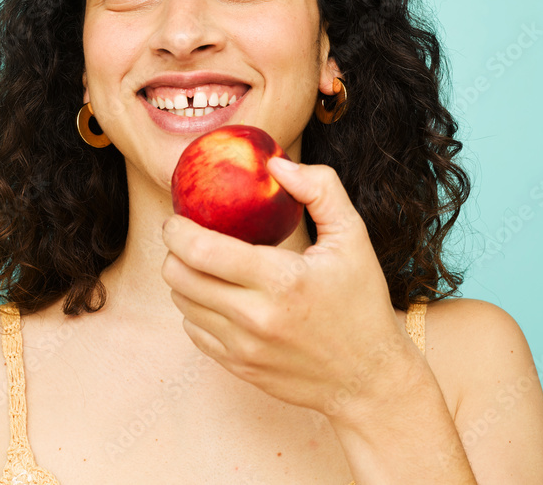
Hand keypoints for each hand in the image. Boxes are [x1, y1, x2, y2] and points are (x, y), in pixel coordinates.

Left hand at [160, 156, 418, 417]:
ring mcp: (244, 347)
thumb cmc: (362, 302)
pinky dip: (196, 309)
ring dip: (183, 278)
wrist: (369, 379)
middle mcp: (256, 318)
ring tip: (204, 264)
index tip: (177, 217)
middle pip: (180, 277)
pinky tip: (217, 296)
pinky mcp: (239, 367)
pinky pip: (194, 332)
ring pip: (182, 304)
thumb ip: (320, 189)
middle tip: (185, 236)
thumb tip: (276, 164)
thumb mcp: (353, 237)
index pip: (202, 252)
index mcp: (282, 280)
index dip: (177, 230)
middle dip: (173, 251)